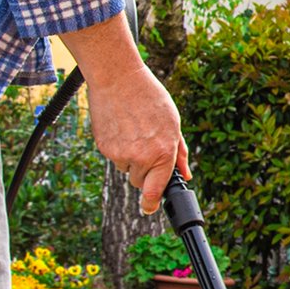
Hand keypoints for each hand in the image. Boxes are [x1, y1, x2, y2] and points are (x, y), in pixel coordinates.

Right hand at [58, 12, 189, 212]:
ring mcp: (120, 153)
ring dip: (131, 158)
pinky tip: (122, 128)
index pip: (155, 190)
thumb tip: (186, 174)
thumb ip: (179, 153)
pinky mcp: (104, 147)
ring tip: (134, 131)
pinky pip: (113, 157)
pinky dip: (117, 148)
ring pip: (127, 169)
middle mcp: (141, 157)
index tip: (150, 209)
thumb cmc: (150, 99)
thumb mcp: (173, 124)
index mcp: (163, 152)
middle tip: (146, 146)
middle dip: (145, 171)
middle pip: (140, 182)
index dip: (152, 203)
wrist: (118, 79)